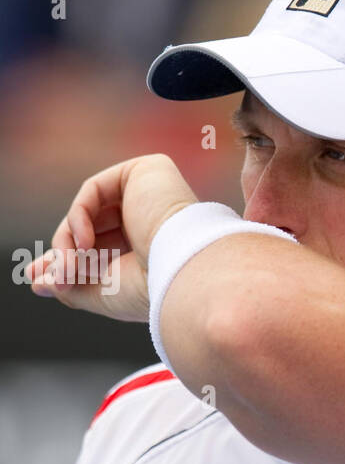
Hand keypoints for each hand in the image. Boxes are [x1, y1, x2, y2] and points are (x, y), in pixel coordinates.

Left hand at [28, 154, 197, 320]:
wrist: (187, 270)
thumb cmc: (154, 288)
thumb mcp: (103, 292)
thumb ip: (69, 284)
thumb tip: (38, 281)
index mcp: (151, 249)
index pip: (100, 247)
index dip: (69, 261)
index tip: (42, 279)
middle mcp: (152, 220)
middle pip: (91, 228)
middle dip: (63, 251)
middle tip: (46, 274)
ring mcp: (150, 194)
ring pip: (89, 211)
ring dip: (68, 240)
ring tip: (70, 267)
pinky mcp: (147, 171)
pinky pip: (93, 190)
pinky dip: (78, 216)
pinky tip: (84, 243)